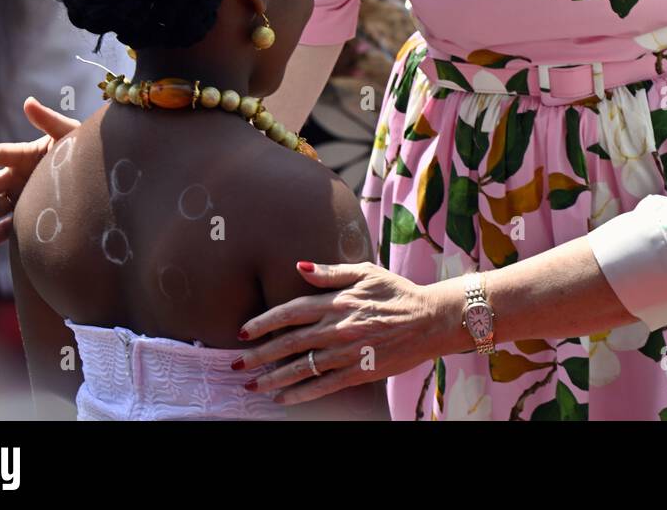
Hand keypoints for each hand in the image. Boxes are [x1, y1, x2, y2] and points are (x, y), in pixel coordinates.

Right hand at [0, 97, 79, 250]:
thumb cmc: (84, 149)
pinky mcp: (28, 216)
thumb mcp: (69, 134)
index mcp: (25, 154)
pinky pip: (8, 228)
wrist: (101, 177)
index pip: (1, 154)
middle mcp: (18, 176)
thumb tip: (28, 102)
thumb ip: (48, 121)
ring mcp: (21, 197)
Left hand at [235, 262, 456, 404]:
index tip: (243, 331)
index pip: (290, 312)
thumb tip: (298, 268)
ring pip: (300, 367)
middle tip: (236, 363)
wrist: (430, 320)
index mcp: (337, 302)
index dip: (263, 322)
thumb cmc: (398, 293)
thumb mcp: (366, 273)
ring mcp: (346, 352)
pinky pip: (322, 386)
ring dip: (272, 378)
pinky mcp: (358, 371)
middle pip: (288, 343)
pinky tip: (281, 399)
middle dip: (258, 354)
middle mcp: (337, 328)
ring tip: (250, 384)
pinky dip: (299, 394)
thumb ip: (331, 273)